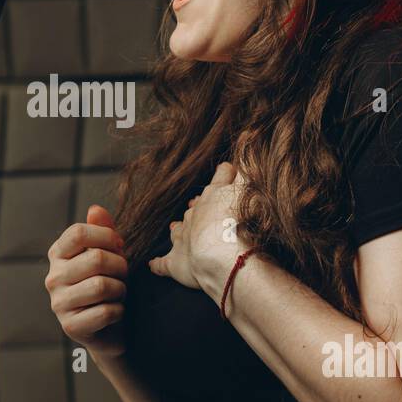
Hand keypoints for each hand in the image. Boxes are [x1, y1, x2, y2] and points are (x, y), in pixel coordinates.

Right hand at [44, 204, 128, 358]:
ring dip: (120, 289)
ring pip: (101, 286)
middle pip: (95, 259)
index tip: (119, 245)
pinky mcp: (70, 327)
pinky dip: (119, 311)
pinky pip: (105, 311)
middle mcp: (53, 277)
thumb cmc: (108, 285)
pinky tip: (116, 312)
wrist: (107, 329)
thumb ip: (102, 231)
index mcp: (58, 254)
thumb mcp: (107, 254)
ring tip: (118, 293)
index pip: (78, 233)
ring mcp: (58, 303)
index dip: (106, 236)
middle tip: (123, 275)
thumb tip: (96, 209)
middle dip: (120, 266)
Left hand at [148, 161, 248, 302]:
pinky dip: (157, 264)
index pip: (221, 177)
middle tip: (206, 209)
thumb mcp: (249, 188)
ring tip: (177, 229)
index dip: (226, 174)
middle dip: (201, 206)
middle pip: (197, 205)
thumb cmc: (239, 219)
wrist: (222, 255)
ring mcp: (182, 238)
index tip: (228, 172)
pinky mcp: (176, 263)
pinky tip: (151, 265)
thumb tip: (248, 136)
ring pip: (177, 229)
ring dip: (179, 229)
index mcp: (214, 195)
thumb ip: (249, 168)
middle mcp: (194, 214)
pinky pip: (162, 264)